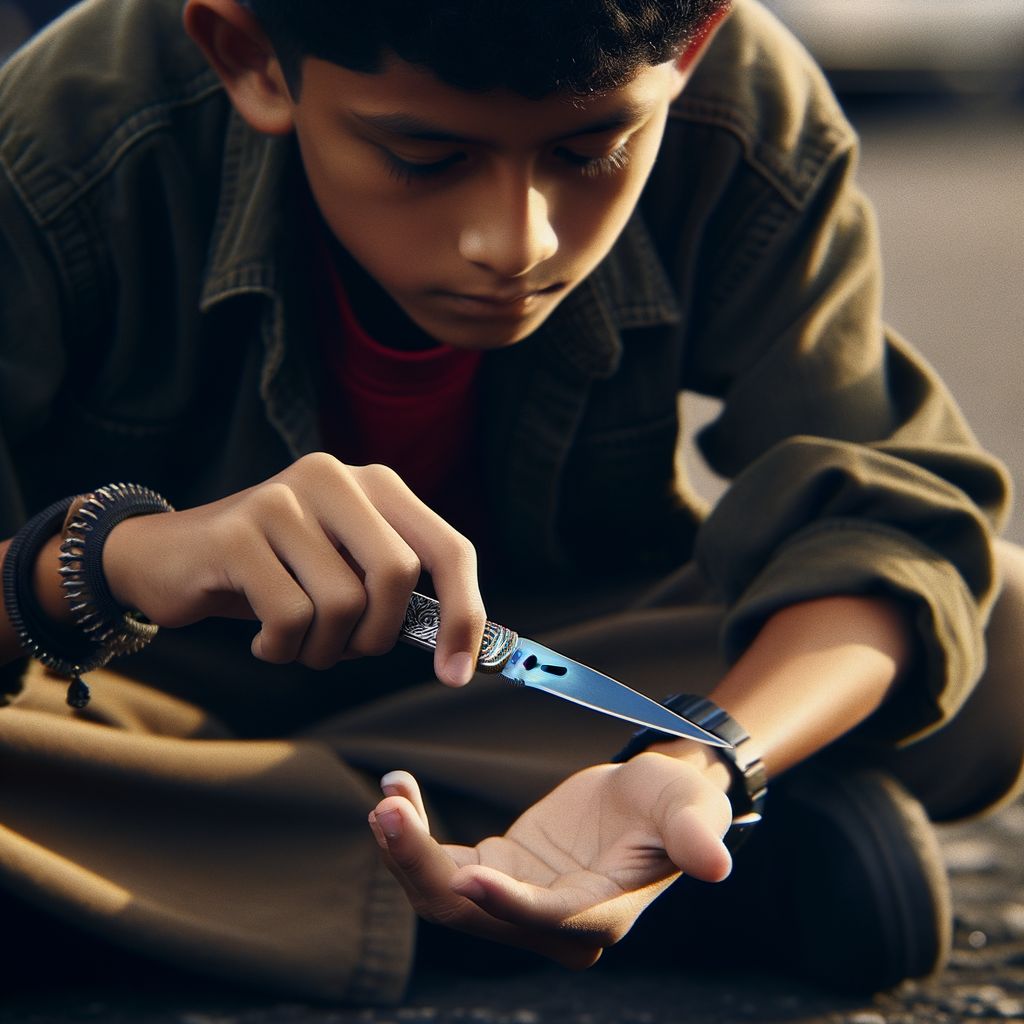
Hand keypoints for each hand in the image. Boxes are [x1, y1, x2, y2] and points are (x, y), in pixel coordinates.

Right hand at [101, 453, 484, 681]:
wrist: (173, 558)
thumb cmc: (276, 575)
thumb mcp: (345, 573)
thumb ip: (397, 595)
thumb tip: (461, 650)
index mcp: (376, 485)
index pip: (448, 549)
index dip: (463, 614)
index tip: (457, 673)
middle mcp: (335, 477)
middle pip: (398, 574)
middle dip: (378, 635)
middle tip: (344, 649)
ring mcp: (283, 499)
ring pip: (343, 603)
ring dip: (324, 649)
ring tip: (297, 641)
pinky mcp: (237, 532)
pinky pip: (290, 617)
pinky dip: (282, 649)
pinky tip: (264, 641)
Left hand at [368, 753, 732, 967]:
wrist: (650, 801)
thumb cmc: (675, 801)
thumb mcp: (688, 806)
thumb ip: (694, 833)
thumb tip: (718, 864)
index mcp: (599, 911)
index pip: (545, 917)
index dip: (504, 901)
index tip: (465, 871)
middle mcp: (552, 922)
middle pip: (473, 913)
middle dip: (424, 866)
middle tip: (389, 809)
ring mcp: (518, 902)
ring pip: (444, 895)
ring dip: (406, 852)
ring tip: (387, 796)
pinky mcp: (497, 873)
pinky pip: (441, 866)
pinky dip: (413, 836)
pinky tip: (397, 792)